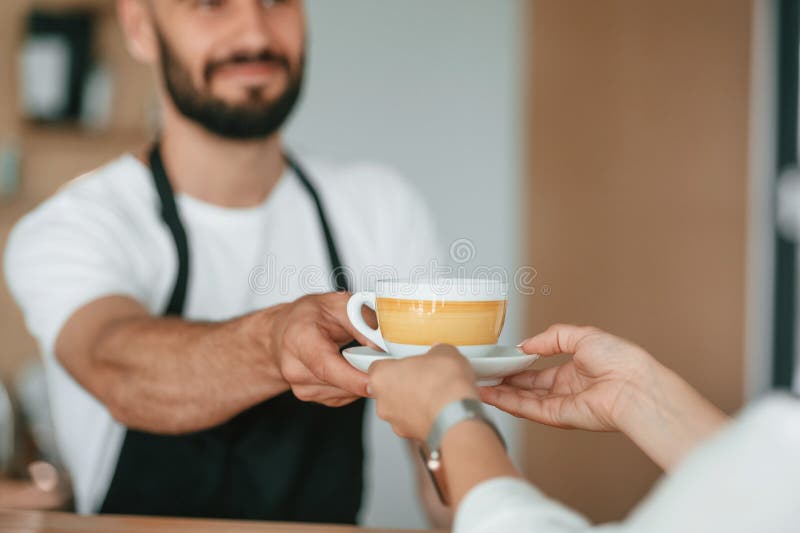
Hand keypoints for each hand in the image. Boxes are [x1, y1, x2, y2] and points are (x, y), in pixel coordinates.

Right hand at [265, 292, 373, 406]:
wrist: (283, 331)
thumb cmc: (306, 316)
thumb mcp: (337, 303)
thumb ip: (362, 320)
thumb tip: (382, 342)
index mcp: (300, 340)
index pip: (327, 367)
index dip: (354, 378)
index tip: (376, 381)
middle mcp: (295, 367)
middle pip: (340, 383)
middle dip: (365, 373)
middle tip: (378, 357)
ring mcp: (301, 386)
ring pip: (344, 393)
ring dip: (359, 378)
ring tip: (357, 355)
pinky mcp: (311, 396)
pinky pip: (342, 396)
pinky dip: (352, 384)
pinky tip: (348, 366)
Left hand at [369, 345, 478, 440]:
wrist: (456, 415)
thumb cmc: (443, 384)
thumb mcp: (443, 352)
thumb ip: (435, 351)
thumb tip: (440, 353)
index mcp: (381, 376)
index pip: (377, 368)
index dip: (394, 365)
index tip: (406, 363)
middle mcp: (383, 402)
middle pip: (389, 390)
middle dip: (406, 385)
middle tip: (425, 378)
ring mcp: (396, 422)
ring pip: (402, 409)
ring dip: (416, 403)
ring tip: (438, 395)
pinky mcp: (411, 436)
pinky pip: (417, 423)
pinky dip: (427, 417)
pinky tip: (443, 410)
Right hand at [480, 324, 656, 430]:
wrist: (636, 385)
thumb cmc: (621, 360)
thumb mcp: (583, 335)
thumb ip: (552, 338)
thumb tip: (526, 345)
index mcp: (574, 370)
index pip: (538, 371)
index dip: (517, 366)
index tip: (499, 361)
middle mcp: (566, 389)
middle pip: (527, 387)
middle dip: (504, 381)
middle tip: (482, 374)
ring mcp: (561, 404)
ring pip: (523, 400)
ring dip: (500, 393)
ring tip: (478, 384)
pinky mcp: (559, 417)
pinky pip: (529, 410)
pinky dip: (508, 403)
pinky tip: (491, 395)